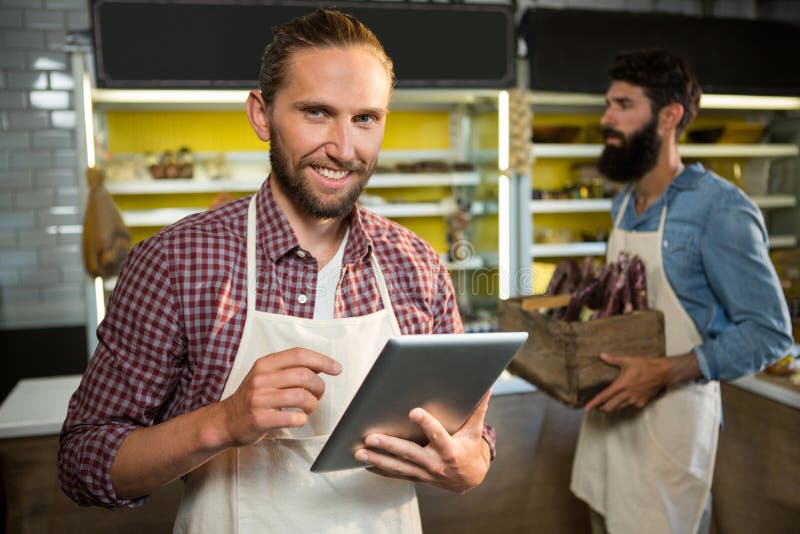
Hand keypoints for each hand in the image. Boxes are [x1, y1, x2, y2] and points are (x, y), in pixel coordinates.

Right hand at [217, 348, 341, 446]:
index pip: (299, 355)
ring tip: (308, 408)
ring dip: (312, 404)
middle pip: (304, 376)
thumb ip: (290, 369)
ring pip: (301, 396)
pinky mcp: (259, 418)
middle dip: (319, 387)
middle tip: (318, 395)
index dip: (322, 360)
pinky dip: (301, 419)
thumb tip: (321, 365)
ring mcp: (259, 399)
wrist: (226, 421)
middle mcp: (261, 378)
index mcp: (265, 364)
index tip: (336, 368)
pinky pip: (292, 417)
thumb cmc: (253, 398)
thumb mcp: (267, 376)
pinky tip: (298, 419)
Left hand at [353, 390, 491, 493]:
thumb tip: (486, 385)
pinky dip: (379, 470)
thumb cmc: (469, 448)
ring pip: (398, 467)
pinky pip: (395, 475)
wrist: (469, 479)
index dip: (427, 424)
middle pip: (410, 453)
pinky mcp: (416, 477)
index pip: (438, 435)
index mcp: (451, 450)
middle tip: (370, 437)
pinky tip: (363, 464)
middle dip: (389, 445)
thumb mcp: (474, 430)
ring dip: (377, 459)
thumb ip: (477, 409)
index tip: (413, 412)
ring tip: (359, 452)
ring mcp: (424, 473)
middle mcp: (436, 464)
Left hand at [584, 353, 670, 412]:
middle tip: (596, 406)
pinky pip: (628, 407)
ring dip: (611, 408)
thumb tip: (601, 355)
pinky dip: (623, 405)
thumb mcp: (627, 360)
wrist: (662, 373)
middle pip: (609, 407)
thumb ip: (613, 359)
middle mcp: (626, 395)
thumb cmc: (644, 366)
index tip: (586, 409)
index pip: (604, 397)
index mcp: (621, 385)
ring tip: (606, 405)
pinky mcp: (641, 403)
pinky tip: (621, 401)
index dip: (594, 403)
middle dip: (601, 408)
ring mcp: (634, 401)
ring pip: (618, 409)